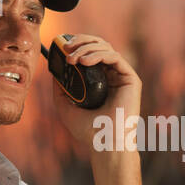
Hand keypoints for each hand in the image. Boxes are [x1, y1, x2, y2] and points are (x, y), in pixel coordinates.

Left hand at [49, 34, 142, 152]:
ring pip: (106, 48)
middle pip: (99, 45)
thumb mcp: (64, 105)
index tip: (62, 47)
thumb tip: (54, 70)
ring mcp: (122, 76)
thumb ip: (60, 88)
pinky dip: (99, 54)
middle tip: (66, 47)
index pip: (90, 53)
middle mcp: (112, 76)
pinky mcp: (131, 79)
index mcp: (99, 80)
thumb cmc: (87, 130)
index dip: (78, 45)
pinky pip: (115, 57)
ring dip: (87, 48)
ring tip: (73, 58)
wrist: (104, 143)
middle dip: (81, 41)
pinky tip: (85, 61)